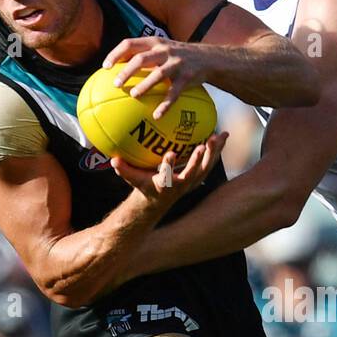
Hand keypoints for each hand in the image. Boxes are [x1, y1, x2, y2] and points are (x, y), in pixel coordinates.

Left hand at [103, 36, 206, 120]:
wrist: (207, 58)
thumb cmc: (177, 55)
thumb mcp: (161, 47)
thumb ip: (144, 53)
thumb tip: (117, 67)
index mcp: (154, 42)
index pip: (130, 43)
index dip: (116, 54)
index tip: (105, 67)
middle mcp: (164, 50)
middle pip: (141, 58)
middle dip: (127, 71)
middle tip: (116, 84)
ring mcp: (177, 64)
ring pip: (158, 74)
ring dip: (144, 85)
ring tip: (133, 96)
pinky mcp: (187, 78)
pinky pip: (174, 93)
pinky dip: (165, 105)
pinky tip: (157, 116)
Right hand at [112, 133, 227, 206]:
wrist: (158, 200)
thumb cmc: (144, 186)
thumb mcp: (132, 178)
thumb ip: (123, 169)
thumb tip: (112, 159)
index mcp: (164, 184)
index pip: (167, 176)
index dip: (169, 166)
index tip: (170, 153)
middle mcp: (181, 185)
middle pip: (193, 173)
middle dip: (198, 160)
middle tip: (204, 144)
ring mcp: (191, 181)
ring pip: (206, 167)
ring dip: (214, 153)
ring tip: (220, 136)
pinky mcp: (198, 176)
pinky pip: (210, 162)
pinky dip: (217, 150)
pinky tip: (223, 135)